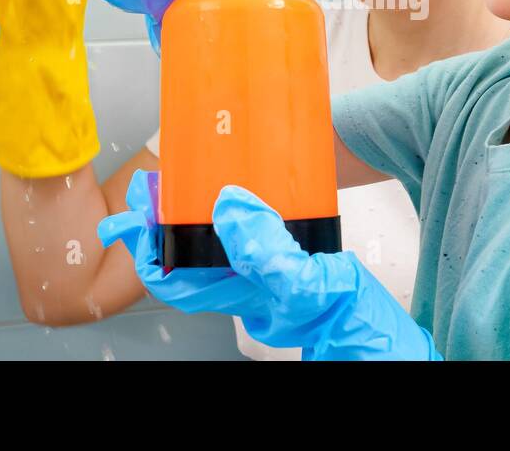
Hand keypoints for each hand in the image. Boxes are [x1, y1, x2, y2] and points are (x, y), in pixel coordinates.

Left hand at [99, 169, 441, 360]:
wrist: (375, 326)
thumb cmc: (346, 312)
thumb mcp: (308, 281)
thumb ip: (268, 251)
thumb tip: (229, 208)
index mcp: (239, 295)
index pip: (174, 276)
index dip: (149, 245)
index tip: (135, 213)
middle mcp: (243, 287)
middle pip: (188, 256)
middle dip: (167, 222)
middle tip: (153, 188)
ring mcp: (260, 276)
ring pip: (216, 244)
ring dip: (198, 215)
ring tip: (186, 184)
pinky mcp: (279, 260)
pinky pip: (246, 235)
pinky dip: (236, 214)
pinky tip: (242, 194)